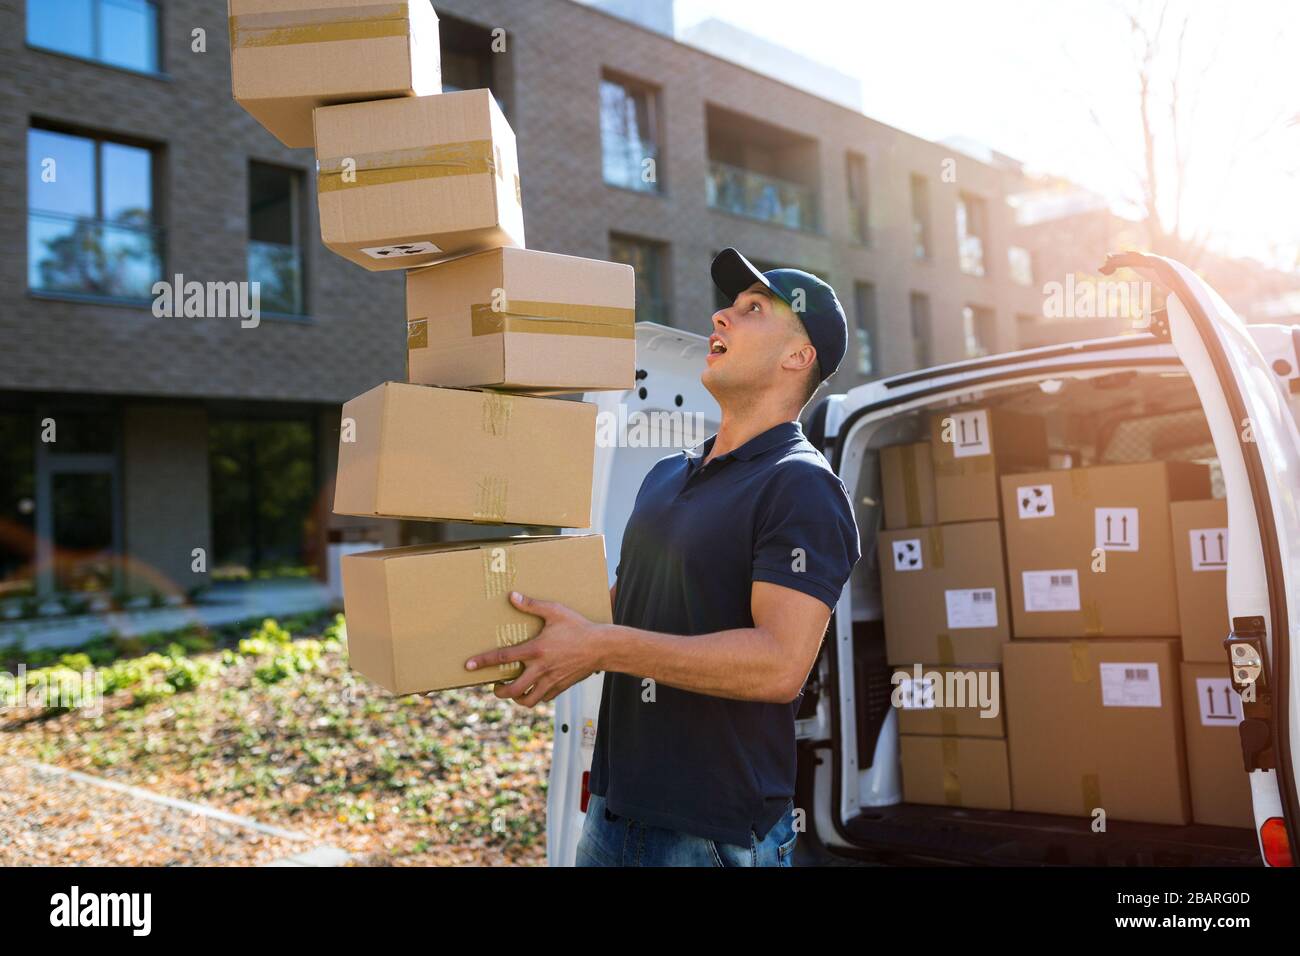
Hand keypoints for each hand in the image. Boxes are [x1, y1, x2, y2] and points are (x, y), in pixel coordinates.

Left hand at [464, 591, 608, 706]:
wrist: (603, 647)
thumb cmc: (579, 627)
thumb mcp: (555, 612)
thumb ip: (532, 605)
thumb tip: (512, 596)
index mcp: (536, 650)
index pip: (503, 658)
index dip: (483, 662)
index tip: (468, 666)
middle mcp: (541, 669)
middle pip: (512, 690)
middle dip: (498, 691)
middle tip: (495, 684)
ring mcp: (551, 681)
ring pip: (527, 701)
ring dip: (516, 698)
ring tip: (512, 691)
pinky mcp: (561, 687)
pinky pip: (543, 698)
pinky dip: (535, 696)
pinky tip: (534, 688)